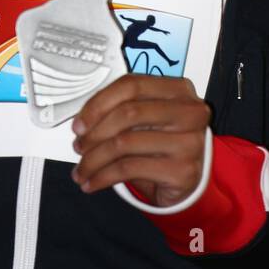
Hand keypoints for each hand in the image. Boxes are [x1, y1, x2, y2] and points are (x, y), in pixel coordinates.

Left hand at [71, 75, 211, 207]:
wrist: (187, 181)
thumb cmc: (162, 145)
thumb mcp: (146, 120)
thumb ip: (121, 111)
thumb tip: (82, 124)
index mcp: (179, 90)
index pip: (132, 85)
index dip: (99, 103)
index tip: (80, 123)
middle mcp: (189, 113)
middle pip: (128, 113)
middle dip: (95, 133)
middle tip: (79, 147)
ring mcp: (190, 142)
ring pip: (124, 143)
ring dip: (93, 159)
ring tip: (82, 169)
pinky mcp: (182, 171)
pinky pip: (129, 169)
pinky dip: (102, 177)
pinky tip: (93, 182)